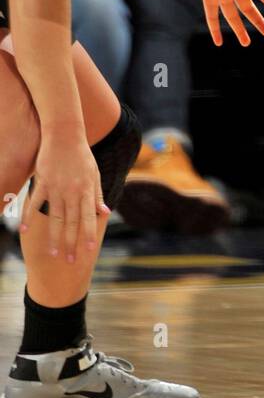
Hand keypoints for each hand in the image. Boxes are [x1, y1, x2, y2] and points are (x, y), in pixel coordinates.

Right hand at [21, 131, 107, 261]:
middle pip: (72, 222)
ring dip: (54, 237)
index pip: (88, 217)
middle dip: (71, 243)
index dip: (88, 234)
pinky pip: (34, 203)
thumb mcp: (94, 174)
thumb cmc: (82, 155)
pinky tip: (24, 231)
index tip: (88, 251)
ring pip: (55, 218)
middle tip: (69, 262)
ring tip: (53, 254)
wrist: (65, 135)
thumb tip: (105, 213)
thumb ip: (97, 195)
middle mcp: (72, 192)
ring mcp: (56, 188)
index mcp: (86, 190)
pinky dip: (28, 217)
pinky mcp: (42, 182)